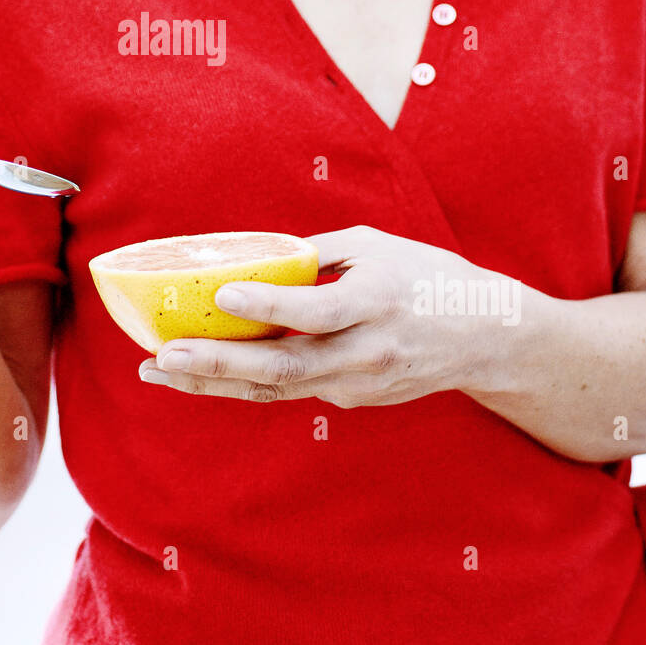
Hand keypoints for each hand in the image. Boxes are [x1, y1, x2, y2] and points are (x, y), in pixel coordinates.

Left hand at [139, 226, 507, 406]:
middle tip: (162, 357)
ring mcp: (360, 384)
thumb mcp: (376, 245)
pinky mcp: (353, 398)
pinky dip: (243, 381)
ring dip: (214, 384)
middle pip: (285, 366)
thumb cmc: (426, 276)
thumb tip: (252, 257)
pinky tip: (199, 370)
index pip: (318, 311)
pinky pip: (291, 387)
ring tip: (158, 371)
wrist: (486, 338)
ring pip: (277, 388)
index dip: (269, 307)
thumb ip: (315, 254)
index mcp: (378, 302)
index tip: (222, 297)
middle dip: (217, 365)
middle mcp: (368, 352)